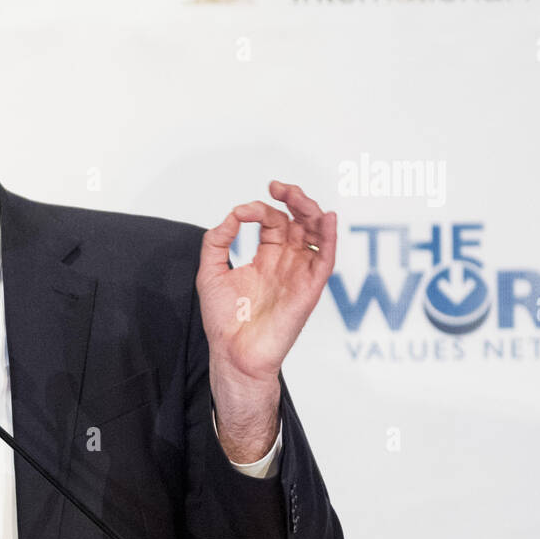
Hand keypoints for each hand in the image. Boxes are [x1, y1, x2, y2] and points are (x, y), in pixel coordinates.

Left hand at [197, 181, 336, 460]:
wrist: (234, 352)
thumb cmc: (224, 320)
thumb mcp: (210, 272)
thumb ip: (217, 241)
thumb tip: (231, 216)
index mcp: (265, 258)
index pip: (271, 222)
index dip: (258, 210)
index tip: (240, 213)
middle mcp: (286, 262)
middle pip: (299, 221)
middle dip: (292, 199)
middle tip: (278, 186)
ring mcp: (299, 273)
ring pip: (316, 234)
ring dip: (310, 210)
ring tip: (295, 195)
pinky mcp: (310, 288)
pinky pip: (325, 259)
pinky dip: (329, 237)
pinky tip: (325, 217)